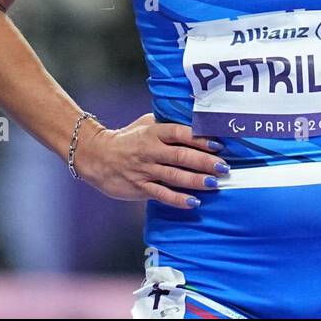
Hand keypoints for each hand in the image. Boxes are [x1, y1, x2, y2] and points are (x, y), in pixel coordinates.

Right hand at [76, 112, 227, 209]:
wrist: (96, 156)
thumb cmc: (127, 138)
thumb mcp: (146, 124)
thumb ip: (167, 123)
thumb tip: (195, 118)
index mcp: (153, 132)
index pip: (179, 133)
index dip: (199, 138)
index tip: (218, 144)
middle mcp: (150, 151)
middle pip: (180, 156)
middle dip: (204, 162)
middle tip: (223, 166)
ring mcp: (145, 170)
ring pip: (173, 176)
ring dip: (195, 180)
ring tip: (214, 183)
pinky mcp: (140, 187)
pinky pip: (161, 194)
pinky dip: (177, 199)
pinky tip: (193, 202)